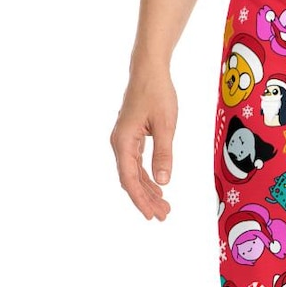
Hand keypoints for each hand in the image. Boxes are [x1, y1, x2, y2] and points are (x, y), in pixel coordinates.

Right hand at [110, 65, 177, 220]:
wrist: (149, 70)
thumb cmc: (157, 93)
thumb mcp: (165, 125)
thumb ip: (164, 154)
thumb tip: (164, 181)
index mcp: (123, 141)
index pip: (129, 179)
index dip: (140, 199)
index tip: (151, 215)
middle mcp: (119, 143)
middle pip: (130, 180)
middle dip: (146, 200)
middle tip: (163, 216)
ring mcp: (124, 141)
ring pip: (133, 174)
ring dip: (148, 191)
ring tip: (164, 207)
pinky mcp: (131, 138)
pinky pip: (136, 165)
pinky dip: (147, 178)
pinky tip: (158, 188)